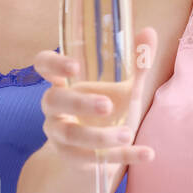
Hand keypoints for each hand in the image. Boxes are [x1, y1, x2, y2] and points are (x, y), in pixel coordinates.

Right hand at [35, 27, 157, 169]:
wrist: (100, 153)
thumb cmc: (110, 111)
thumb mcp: (124, 88)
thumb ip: (136, 64)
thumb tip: (149, 32)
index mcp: (64, 84)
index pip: (44, 65)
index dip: (53, 63)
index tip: (75, 65)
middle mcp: (55, 109)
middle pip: (55, 102)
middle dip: (80, 103)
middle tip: (107, 105)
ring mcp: (61, 136)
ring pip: (71, 136)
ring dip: (100, 136)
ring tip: (127, 133)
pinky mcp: (75, 160)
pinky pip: (94, 160)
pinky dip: (123, 157)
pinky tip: (147, 153)